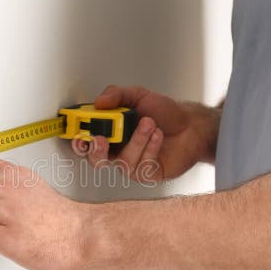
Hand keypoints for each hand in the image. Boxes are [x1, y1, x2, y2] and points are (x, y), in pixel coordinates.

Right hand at [75, 85, 219, 181]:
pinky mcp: (148, 174)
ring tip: (149, 124)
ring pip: (123, 162)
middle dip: (96, 151)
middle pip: (97, 160)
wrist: (191, 124)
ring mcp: (133, 164)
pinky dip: (150, 148)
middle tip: (101, 138)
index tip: (78, 135)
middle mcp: (118, 151)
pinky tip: (158, 135)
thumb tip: (99, 101)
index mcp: (110, 133)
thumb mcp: (139, 96)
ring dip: (136, 141)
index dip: (78, 142)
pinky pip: (143, 167)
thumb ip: (117, 95)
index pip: (86, 141)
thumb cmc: (165, 113)